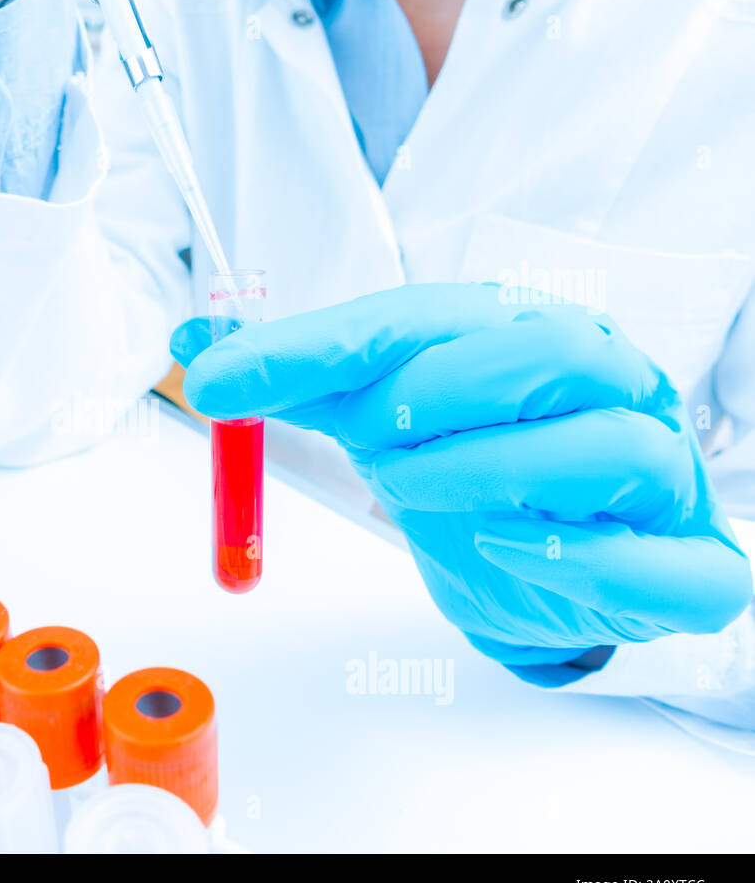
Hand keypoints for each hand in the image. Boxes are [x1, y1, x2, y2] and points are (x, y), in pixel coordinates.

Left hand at [170, 283, 752, 665]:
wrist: (564, 563)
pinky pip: (659, 565)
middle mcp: (606, 387)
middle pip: (549, 349)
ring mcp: (657, 475)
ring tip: (410, 494)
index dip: (316, 346)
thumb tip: (197, 349)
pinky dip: (575, 561)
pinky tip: (501, 549)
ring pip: (608, 447)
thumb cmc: (478, 473)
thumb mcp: (381, 418)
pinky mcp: (685, 565)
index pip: (424, 318)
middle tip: (368, 438)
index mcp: (527, 336)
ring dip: (488, 470)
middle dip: (437, 391)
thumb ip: (302, 382)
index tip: (220, 379)